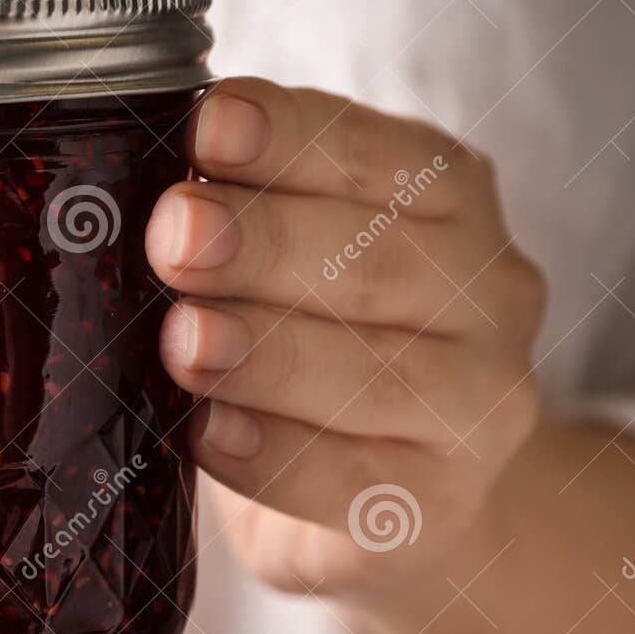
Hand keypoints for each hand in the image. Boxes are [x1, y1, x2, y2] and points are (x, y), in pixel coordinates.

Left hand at [145, 78, 545, 592]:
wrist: (385, 503)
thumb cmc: (313, 350)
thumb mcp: (284, 265)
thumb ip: (239, 217)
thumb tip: (146, 194)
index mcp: (448, 204)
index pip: (380, 155)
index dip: (291, 136)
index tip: (207, 125)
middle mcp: (488, 294)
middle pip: (379, 260)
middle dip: (265, 241)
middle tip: (173, 235)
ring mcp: (478, 407)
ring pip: (378, 374)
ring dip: (267, 353)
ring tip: (182, 341)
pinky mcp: (438, 508)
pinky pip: (354, 481)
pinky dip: (275, 456)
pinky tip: (210, 434)